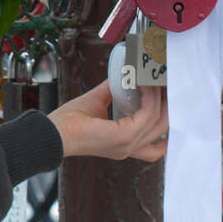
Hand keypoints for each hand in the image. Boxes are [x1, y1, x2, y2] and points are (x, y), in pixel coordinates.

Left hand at [48, 80, 167, 161]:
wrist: (54, 132)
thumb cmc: (69, 121)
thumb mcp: (97, 102)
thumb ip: (112, 90)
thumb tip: (123, 73)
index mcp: (125, 145)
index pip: (158, 142)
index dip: (165, 119)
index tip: (166, 97)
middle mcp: (130, 148)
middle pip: (164, 128)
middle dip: (168, 105)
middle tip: (164, 84)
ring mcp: (129, 144)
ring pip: (160, 120)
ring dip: (158, 97)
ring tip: (153, 80)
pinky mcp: (124, 136)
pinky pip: (148, 113)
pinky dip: (149, 97)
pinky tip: (144, 85)